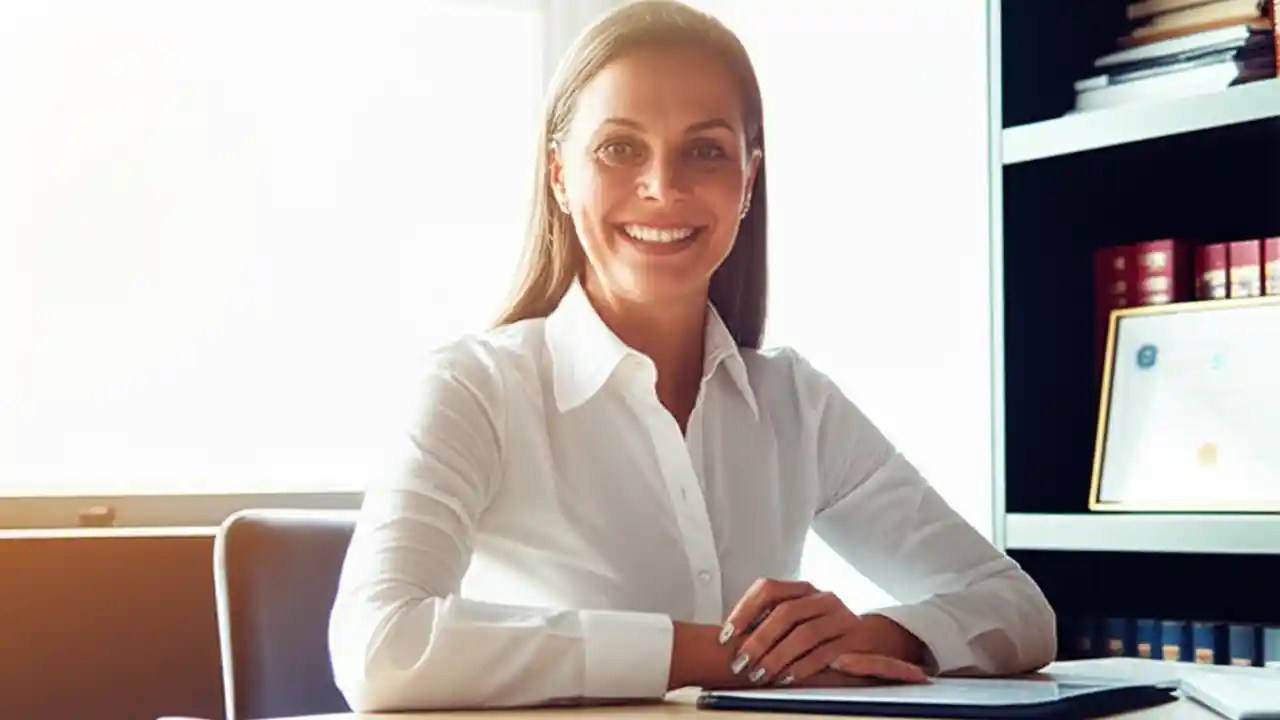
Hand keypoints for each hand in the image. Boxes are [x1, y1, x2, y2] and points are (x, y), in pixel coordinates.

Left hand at [719, 578, 928, 686]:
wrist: (867, 640)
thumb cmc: (818, 632)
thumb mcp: (795, 620)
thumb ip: (768, 622)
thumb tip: (728, 638)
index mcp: (801, 589)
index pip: (767, 588)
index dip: (744, 610)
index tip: (726, 636)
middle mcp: (822, 597)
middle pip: (785, 613)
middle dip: (759, 640)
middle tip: (740, 662)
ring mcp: (840, 617)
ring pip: (805, 634)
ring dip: (778, 656)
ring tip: (760, 674)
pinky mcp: (853, 639)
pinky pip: (825, 653)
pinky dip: (802, 667)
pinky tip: (786, 678)